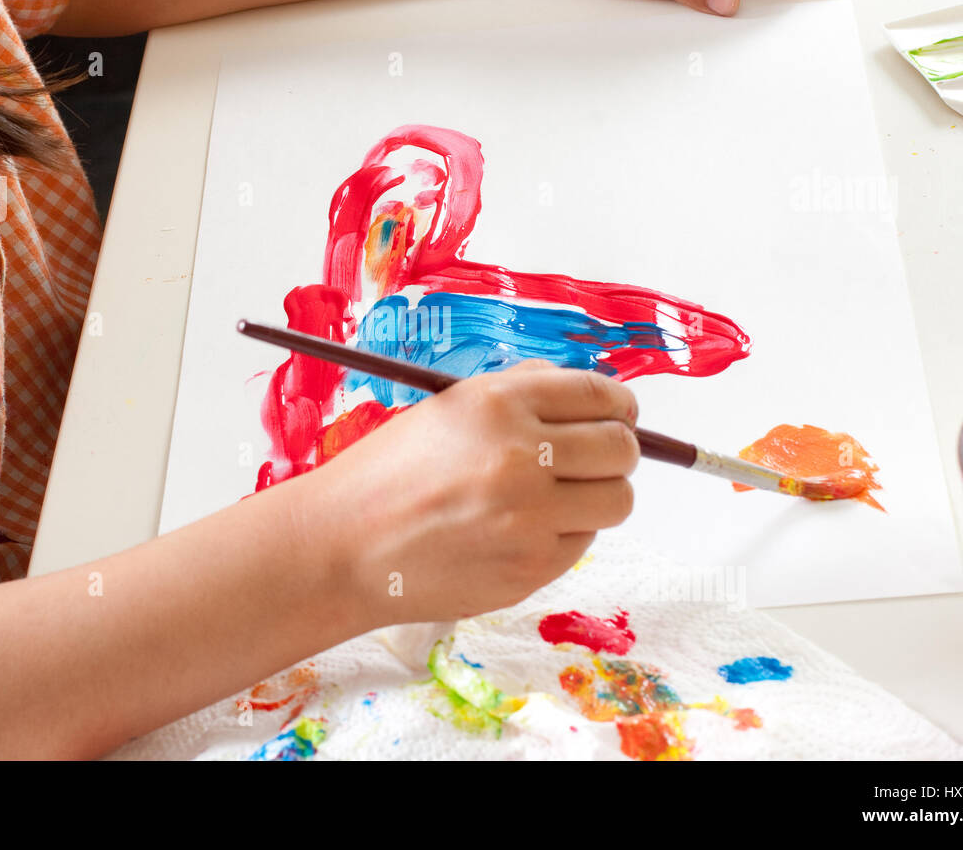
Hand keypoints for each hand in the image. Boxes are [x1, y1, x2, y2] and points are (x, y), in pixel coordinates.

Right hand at [300, 360, 639, 626]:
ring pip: (617, 500)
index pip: (599, 394)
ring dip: (600, 496)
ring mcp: (529, 517)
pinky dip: (565, 535)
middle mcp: (521, 455)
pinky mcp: (531, 567)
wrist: (341, 545)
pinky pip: (582, 542)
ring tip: (561, 498)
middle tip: (595, 459)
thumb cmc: (387, 473)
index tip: (618, 415)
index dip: (618, 406)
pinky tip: (522, 530)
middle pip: (621, 449)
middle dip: (617, 451)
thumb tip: (586, 394)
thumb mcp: (447, 409)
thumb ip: (518, 393)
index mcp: (499, 403)